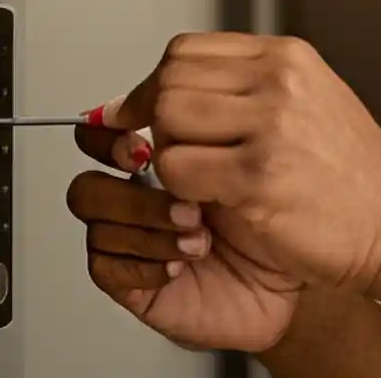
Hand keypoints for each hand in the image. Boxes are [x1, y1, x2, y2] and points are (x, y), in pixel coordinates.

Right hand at [67, 125, 300, 350]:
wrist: (293, 266)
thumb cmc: (274, 207)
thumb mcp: (244, 147)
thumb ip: (198, 120)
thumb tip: (154, 98)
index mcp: (155, 156)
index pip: (100, 136)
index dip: (107, 137)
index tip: (140, 143)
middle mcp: (138, 195)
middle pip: (87, 185)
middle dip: (130, 194)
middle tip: (174, 194)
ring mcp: (132, 238)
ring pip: (98, 228)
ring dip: (150, 227)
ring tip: (200, 237)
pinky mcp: (132, 281)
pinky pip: (107, 268)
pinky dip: (146, 263)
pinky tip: (182, 263)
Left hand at [108, 33, 380, 293]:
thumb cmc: (354, 180)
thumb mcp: (309, 104)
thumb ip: (246, 91)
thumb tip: (167, 90)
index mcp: (288, 58)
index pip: (186, 50)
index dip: (156, 85)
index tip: (146, 114)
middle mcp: (280, 81)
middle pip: (169, 80)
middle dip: (155, 120)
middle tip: (172, 153)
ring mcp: (271, 126)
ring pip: (166, 120)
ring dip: (168, 156)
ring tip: (200, 180)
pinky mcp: (258, 177)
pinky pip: (177, 170)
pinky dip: (180, 191)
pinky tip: (211, 204)